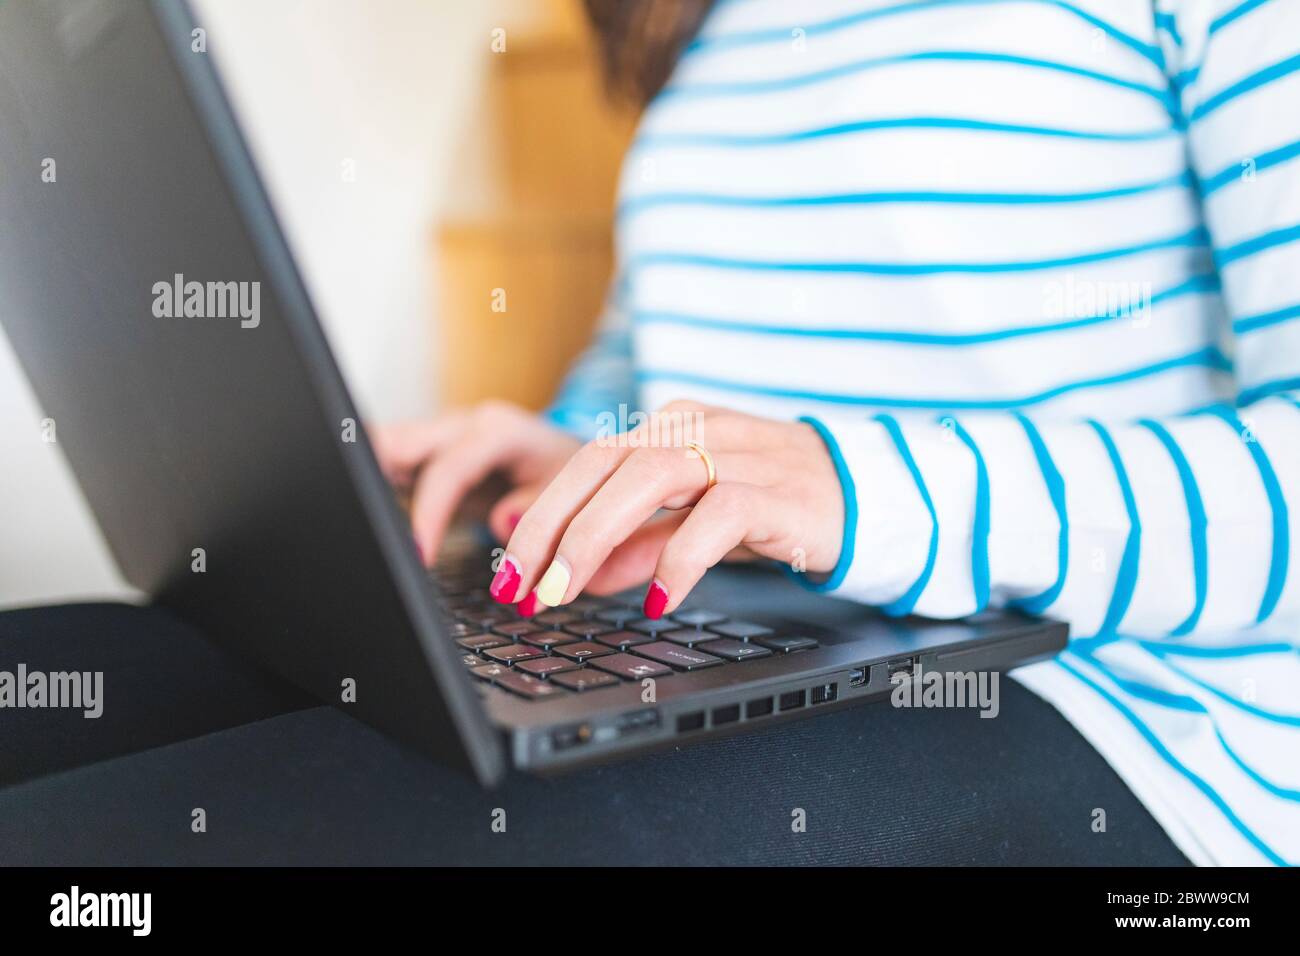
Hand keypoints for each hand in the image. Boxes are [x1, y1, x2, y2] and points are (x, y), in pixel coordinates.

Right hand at [370, 401, 580, 563]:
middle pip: (403, 440)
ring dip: (368, 475)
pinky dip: (375, 483)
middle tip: (356, 516)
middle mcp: (463, 426)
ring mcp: (442, 437)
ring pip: (389, 446)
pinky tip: (361, 507)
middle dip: (372, 470)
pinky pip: (393, 463)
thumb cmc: (570, 480)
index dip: (429, 511)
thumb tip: (500, 522)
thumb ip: (536, 511)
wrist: (570, 463)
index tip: (418, 553)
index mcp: (498, 431)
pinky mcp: (429, 455)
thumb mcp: (568, 498)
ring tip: (348, 510)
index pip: (450, 467)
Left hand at [490, 400, 844, 617]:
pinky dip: (681, 555)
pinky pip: (718, 514)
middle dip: (550, 527)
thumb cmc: (775, 506)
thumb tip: (576, 577)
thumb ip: (637, 544)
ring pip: (649, 476)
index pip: (585, 462)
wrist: (869, 497)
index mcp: (668, 429)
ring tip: (566, 591)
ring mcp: (738, 453)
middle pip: (603, 462)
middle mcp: (696, 429)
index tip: (510, 573)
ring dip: (596, 536)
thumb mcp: (691, 526)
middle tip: (520, 588)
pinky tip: (661, 599)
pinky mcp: (778, 490)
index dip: (539, 515)